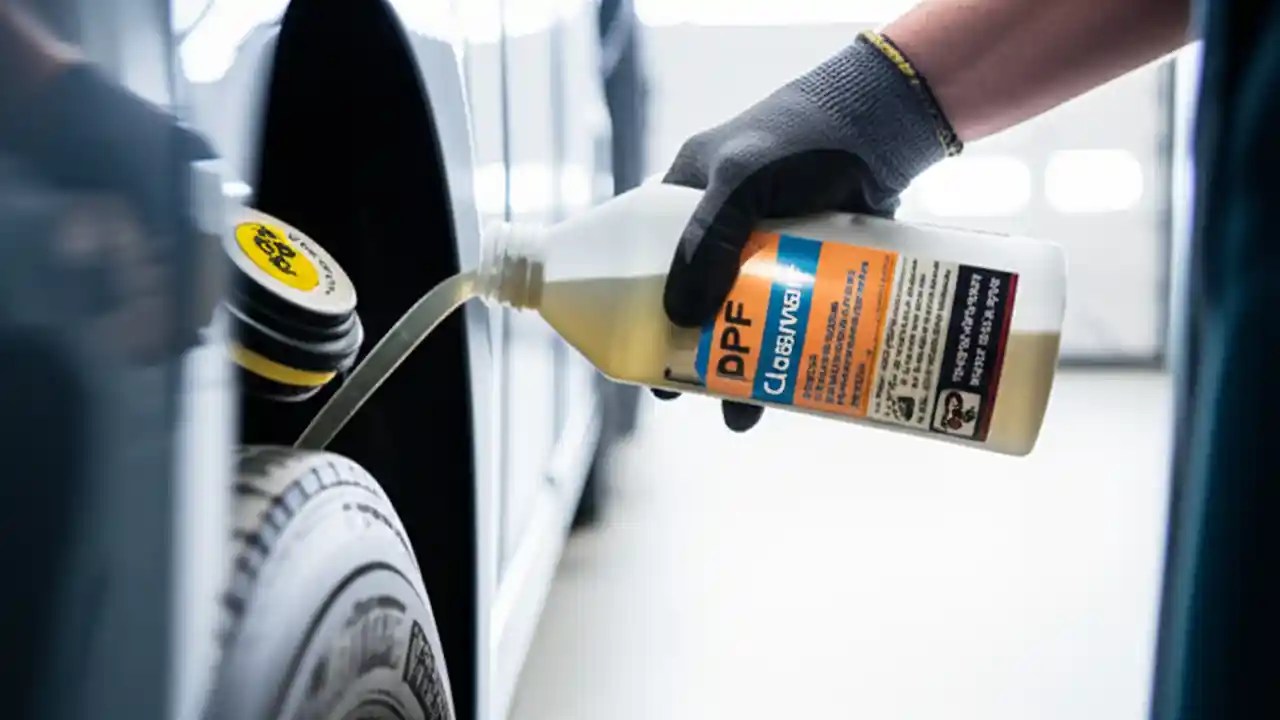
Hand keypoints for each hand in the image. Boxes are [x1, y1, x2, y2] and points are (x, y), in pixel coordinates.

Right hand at [654, 30, 959, 431]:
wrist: (883, 122)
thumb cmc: (799, 137)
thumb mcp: (740, 182)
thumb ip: (709, 242)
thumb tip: (681, 317)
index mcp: (687, 198)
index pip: (648, 262)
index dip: (642, 312)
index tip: (642, 358)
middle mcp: (725, 226)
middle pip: (700, 301)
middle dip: (699, 352)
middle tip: (695, 395)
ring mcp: (772, 247)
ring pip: (750, 316)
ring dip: (748, 363)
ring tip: (746, 411)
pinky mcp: (816, 261)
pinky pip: (795, 313)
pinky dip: (791, 347)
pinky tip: (795, 384)